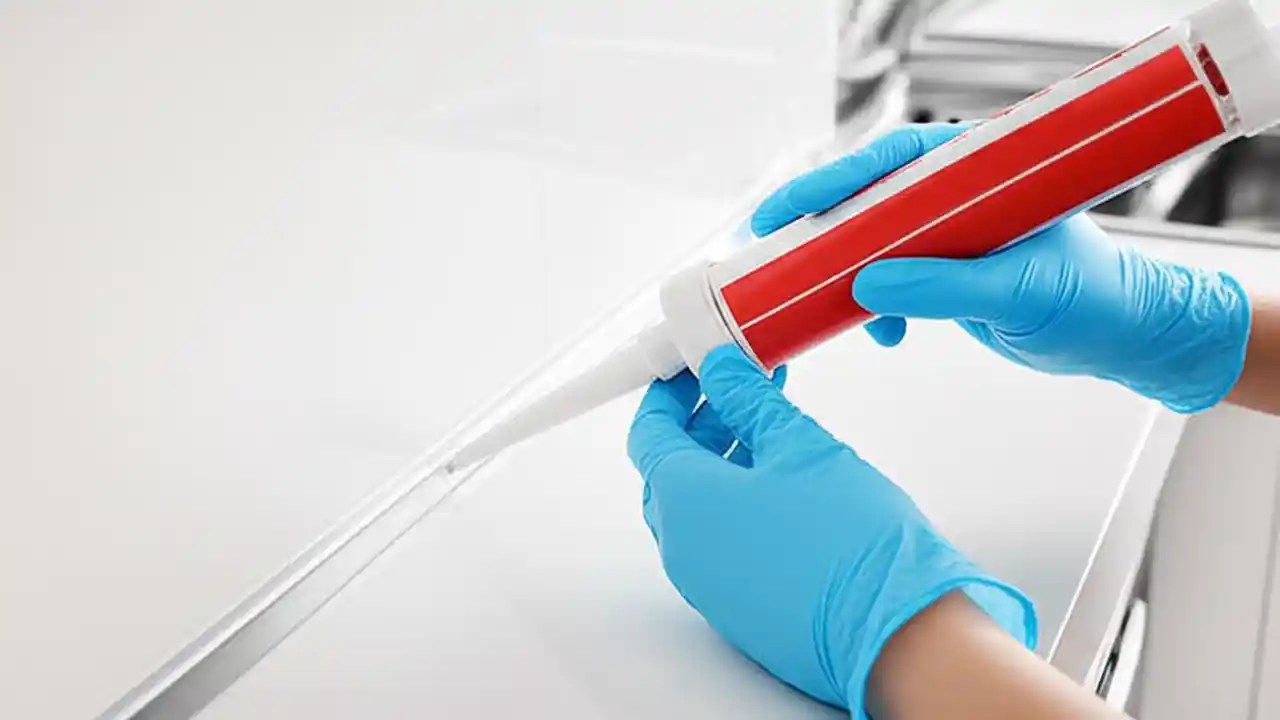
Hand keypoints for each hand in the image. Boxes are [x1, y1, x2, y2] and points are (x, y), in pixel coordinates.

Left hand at [627, 345, 1033, 716]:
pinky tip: (782, 485)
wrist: (897, 632)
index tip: (696, 369)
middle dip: (703, 425)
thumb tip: (721, 372)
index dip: (670, 394)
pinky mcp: (738, 610)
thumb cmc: (852, 541)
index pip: (649, 433)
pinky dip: (737, 507)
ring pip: (697, 511)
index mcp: (684, 502)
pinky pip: (720, 546)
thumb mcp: (800, 446)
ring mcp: (707, 586)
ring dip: (723, 465)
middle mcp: (682, 549)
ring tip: (771, 432)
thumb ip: (750, 402)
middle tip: (742, 392)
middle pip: (670, 472)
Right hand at [752, 123, 1250, 412]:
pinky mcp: (944, 270)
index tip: (789, 208)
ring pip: (872, 241)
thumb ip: (944, 286)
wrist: (1121, 337)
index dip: (833, 180)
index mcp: (980, 169)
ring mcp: (949, 232)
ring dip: (845, 275)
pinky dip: (875, 308)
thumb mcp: (1016, 291)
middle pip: (869, 196)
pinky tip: (886, 334)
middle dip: (822, 225)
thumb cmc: (1091, 298)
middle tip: (772, 248)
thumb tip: (869, 285)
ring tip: (824, 303)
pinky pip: (890, 280)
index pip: (892, 159)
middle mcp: (958, 193)